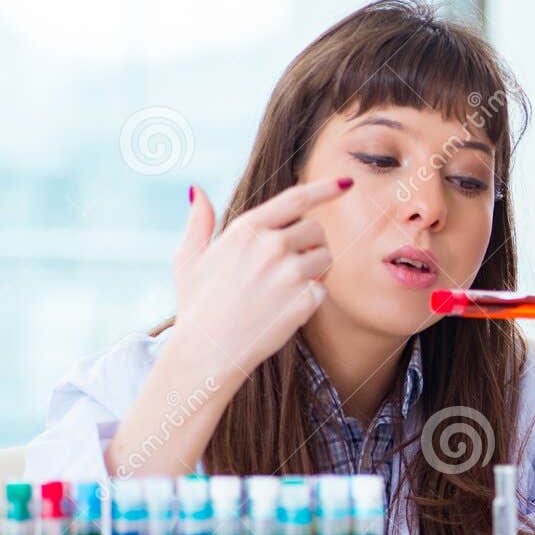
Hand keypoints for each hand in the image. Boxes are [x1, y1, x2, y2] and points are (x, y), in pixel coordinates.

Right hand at [171, 178, 349, 375]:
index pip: (296, 198)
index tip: (346, 182)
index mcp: (246, 229)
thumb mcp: (188, 259)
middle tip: (287, 267)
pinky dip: (310, 299)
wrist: (207, 352)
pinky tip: (284, 309)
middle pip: (316, 229)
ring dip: (314, 270)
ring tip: (284, 289)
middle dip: (309, 244)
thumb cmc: (197, 306)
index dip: (325, 188)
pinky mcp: (304, 300)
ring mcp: (290, 273)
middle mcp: (271, 245)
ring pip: (325, 257)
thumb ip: (198, 223)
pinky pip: (322, 289)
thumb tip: (198, 192)